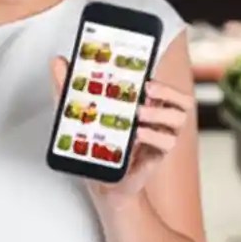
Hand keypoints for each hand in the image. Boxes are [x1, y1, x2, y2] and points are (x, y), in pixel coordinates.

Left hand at [50, 57, 191, 208]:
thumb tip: (57, 61)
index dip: (163, 82)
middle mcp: (159, 119)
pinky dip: (153, 137)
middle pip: (183, 101)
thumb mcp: (78, 113)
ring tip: (138, 116)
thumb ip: (69, 86)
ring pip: (179, 119)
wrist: (102, 180)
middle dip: (167, 92)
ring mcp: (161, 137)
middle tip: (146, 92)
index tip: (145, 79)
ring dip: (159, 114)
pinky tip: (137, 136)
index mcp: (147, 105)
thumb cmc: (97, 144)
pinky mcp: (158, 155)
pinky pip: (167, 142)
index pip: (166, 88)